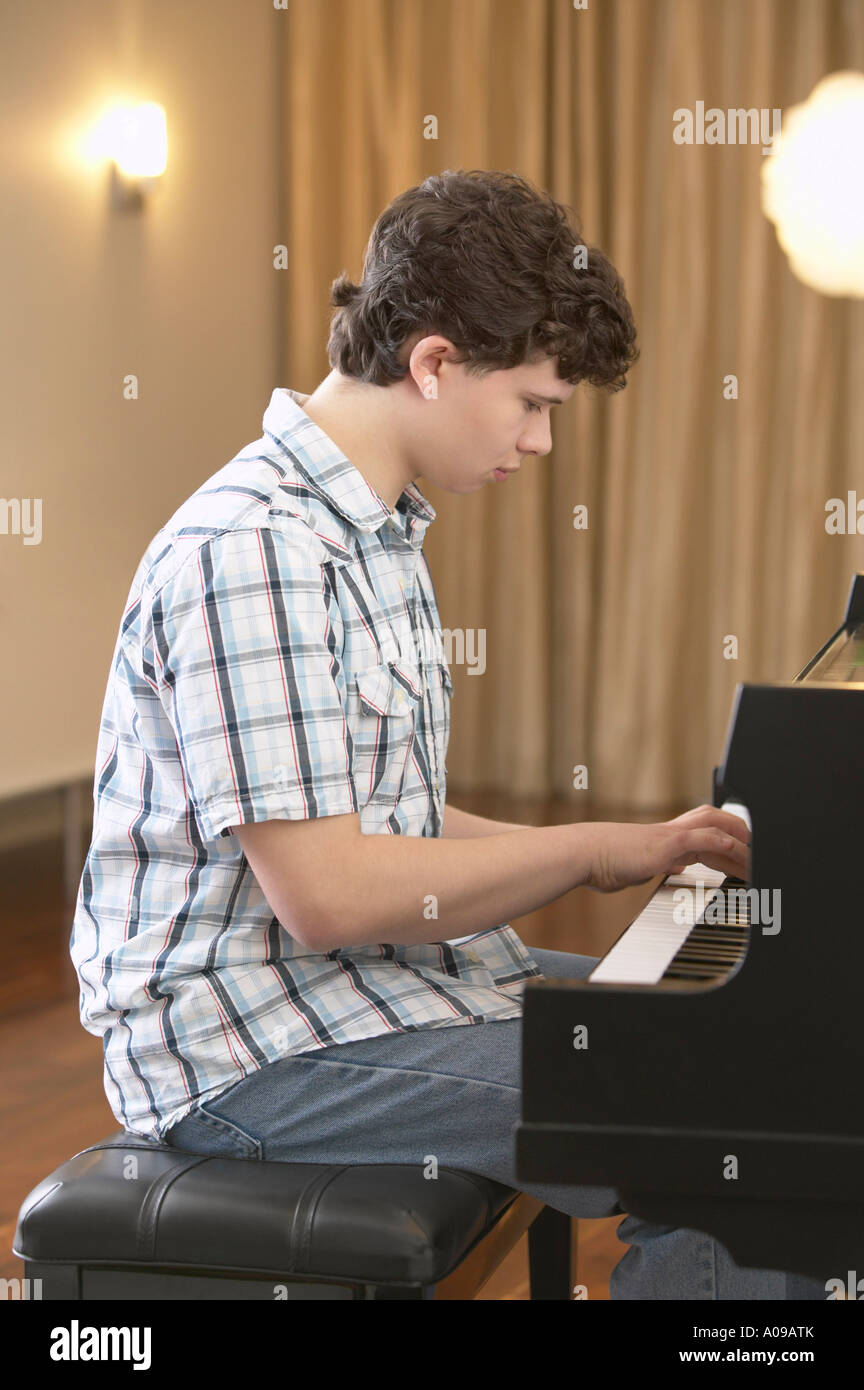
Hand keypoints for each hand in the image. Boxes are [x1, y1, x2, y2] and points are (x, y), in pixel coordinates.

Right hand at [582, 804, 750, 892]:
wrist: (583, 854)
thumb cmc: (601, 862)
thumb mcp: (636, 867)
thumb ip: (656, 866)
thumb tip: (672, 867)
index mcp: (664, 838)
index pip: (705, 836)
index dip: (727, 844)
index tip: (742, 860)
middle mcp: (671, 833)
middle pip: (716, 821)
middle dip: (741, 833)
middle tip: (760, 852)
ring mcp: (670, 836)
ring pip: (715, 825)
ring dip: (740, 838)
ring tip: (758, 854)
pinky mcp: (666, 844)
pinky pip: (701, 838)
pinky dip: (722, 842)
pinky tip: (737, 850)